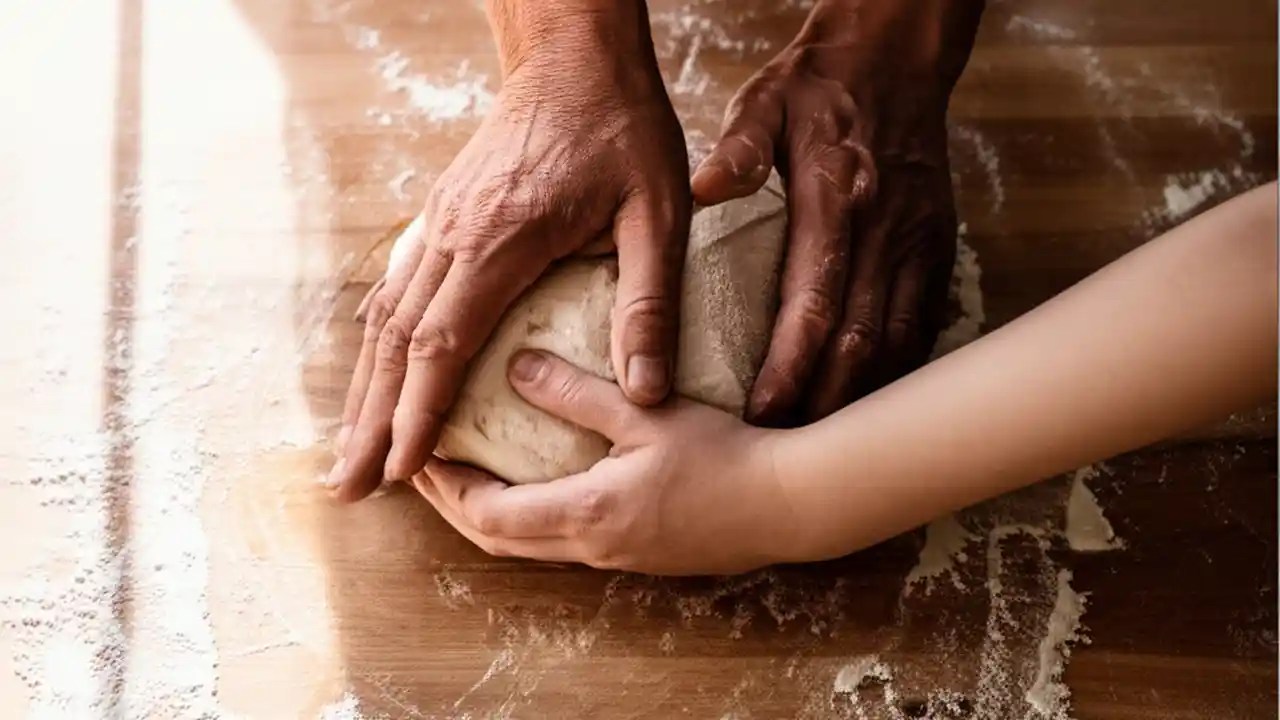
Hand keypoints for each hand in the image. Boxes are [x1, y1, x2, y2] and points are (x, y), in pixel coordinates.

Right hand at [331, 3, 691, 500]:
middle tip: (349, 484)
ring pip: (387, 318)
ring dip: (365, 387)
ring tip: (349, 446)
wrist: (576, 56)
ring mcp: (441, 222)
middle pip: (398, 342)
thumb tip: (645, 390)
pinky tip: (376, 375)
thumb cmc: (623, 129)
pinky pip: (399, 289)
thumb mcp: (659, 214)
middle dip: (370, 420)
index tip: (400, 470)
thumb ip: (648, 302)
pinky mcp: (443, 214)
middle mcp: (455, 235)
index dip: (418, 413)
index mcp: (502, 240)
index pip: (444, 342)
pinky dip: (382, 344)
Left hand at [412, 350, 794, 574]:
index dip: (445, 488)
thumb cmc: (724, 455)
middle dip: (453, 507)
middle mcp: (592, 547)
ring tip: (470, 476)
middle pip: (496, 541)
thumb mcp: (645, 413)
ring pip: (529, 547)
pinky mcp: (640, 556)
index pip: (486, 513)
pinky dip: (529, 520)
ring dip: (490, 516)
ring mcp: (617, 558)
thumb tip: (515, 366)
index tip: (422, 454)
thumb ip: (576, 390)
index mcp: (585, 513)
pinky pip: (563, 545)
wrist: (789, 504)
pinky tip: (538, 487)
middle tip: (428, 470)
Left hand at [691, 0, 983, 424]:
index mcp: (840, 199)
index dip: (791, 364)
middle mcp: (887, 230)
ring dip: (861, 400)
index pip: (816, 300)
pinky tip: (865, 407)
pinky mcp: (937, 250)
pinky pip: (921, 326)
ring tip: (818, 448)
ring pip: (897, 343)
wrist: (897, 59)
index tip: (760, 412)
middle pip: (859, 339)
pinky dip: (895, 373)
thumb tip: (703, 189)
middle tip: (780, 451)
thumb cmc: (819, 85)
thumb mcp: (766, 100)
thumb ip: (739, 147)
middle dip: (822, 402)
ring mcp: (920, 244)